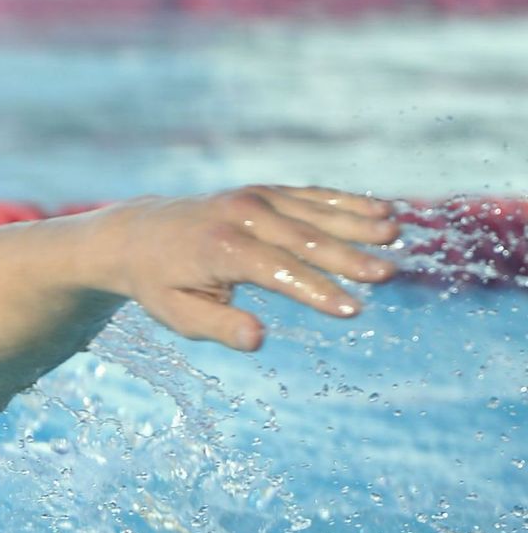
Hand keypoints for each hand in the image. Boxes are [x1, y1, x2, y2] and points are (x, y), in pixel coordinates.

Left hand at [92, 185, 399, 350]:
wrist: (136, 234)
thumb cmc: (159, 283)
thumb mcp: (178, 313)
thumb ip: (218, 326)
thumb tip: (258, 340)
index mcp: (220, 248)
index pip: (277, 272)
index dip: (316, 291)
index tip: (352, 310)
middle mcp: (240, 215)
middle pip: (303, 238)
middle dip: (347, 257)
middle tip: (387, 275)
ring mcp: (254, 198)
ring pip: (313, 212)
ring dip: (356, 223)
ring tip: (395, 235)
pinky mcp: (263, 191)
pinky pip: (310, 196)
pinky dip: (345, 202)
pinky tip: (381, 211)